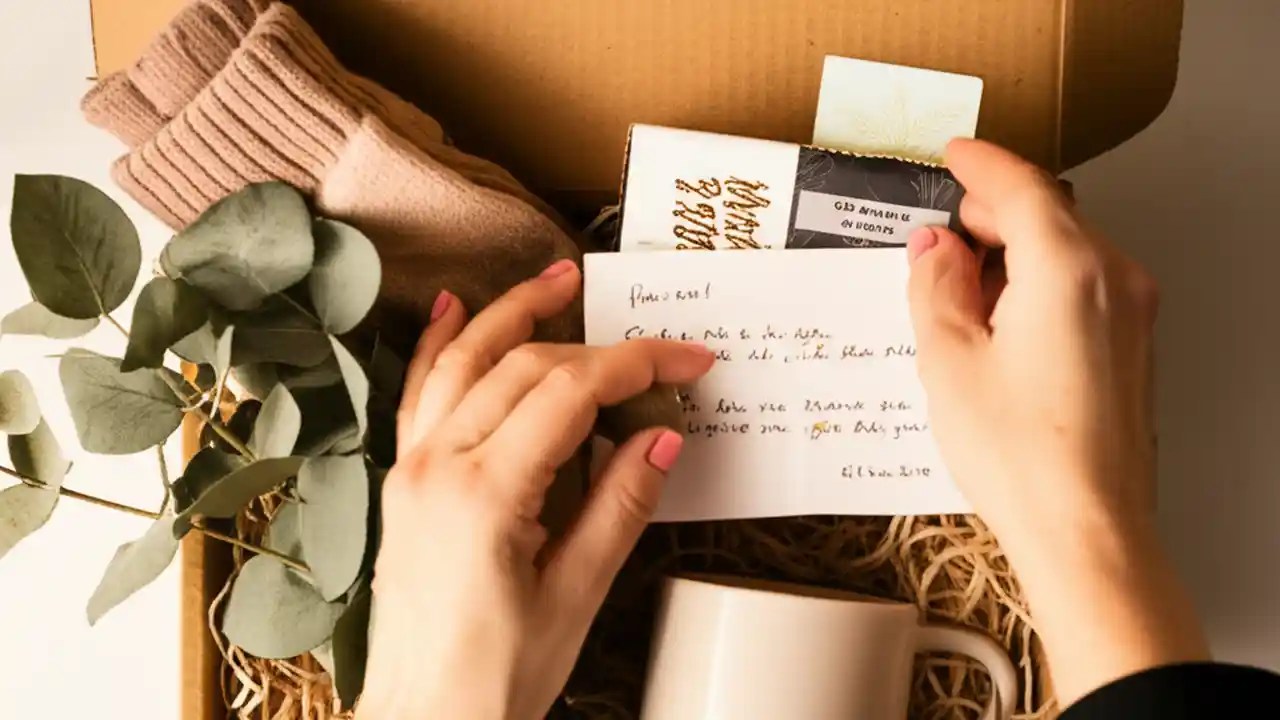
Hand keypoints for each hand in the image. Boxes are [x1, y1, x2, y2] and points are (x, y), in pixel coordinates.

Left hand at [356, 260, 714, 719]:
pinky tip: (455, 310)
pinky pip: (420, 394)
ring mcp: (414, 469)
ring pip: (464, 362)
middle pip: (524, 367)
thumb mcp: (576, 595)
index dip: (636, 363)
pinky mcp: (405, 482)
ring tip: (556, 279)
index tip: (687, 358)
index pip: (571, 392)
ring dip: (511, 312)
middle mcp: (439, 465)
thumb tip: (661, 438)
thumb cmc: (494, 677)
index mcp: (486, 493)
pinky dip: (441, 346)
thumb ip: (619, 507)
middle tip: (656, 344)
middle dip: (596, 344)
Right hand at [906, 139, 1207, 704]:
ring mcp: (1131, 316)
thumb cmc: (1019, 454)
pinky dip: (1039, 284)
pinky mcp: (1132, 349)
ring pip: (1068, 252)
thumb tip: (933, 249)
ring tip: (959, 286)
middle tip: (941, 230)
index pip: (1021, 188)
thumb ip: (936, 286)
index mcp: (1067, 269)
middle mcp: (1112, 280)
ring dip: (1014, 252)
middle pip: (1049, 216)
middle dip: (992, 213)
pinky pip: (1084, 288)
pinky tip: (998, 321)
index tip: (953, 153)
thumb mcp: (948, 359)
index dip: (980, 166)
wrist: (1086, 529)